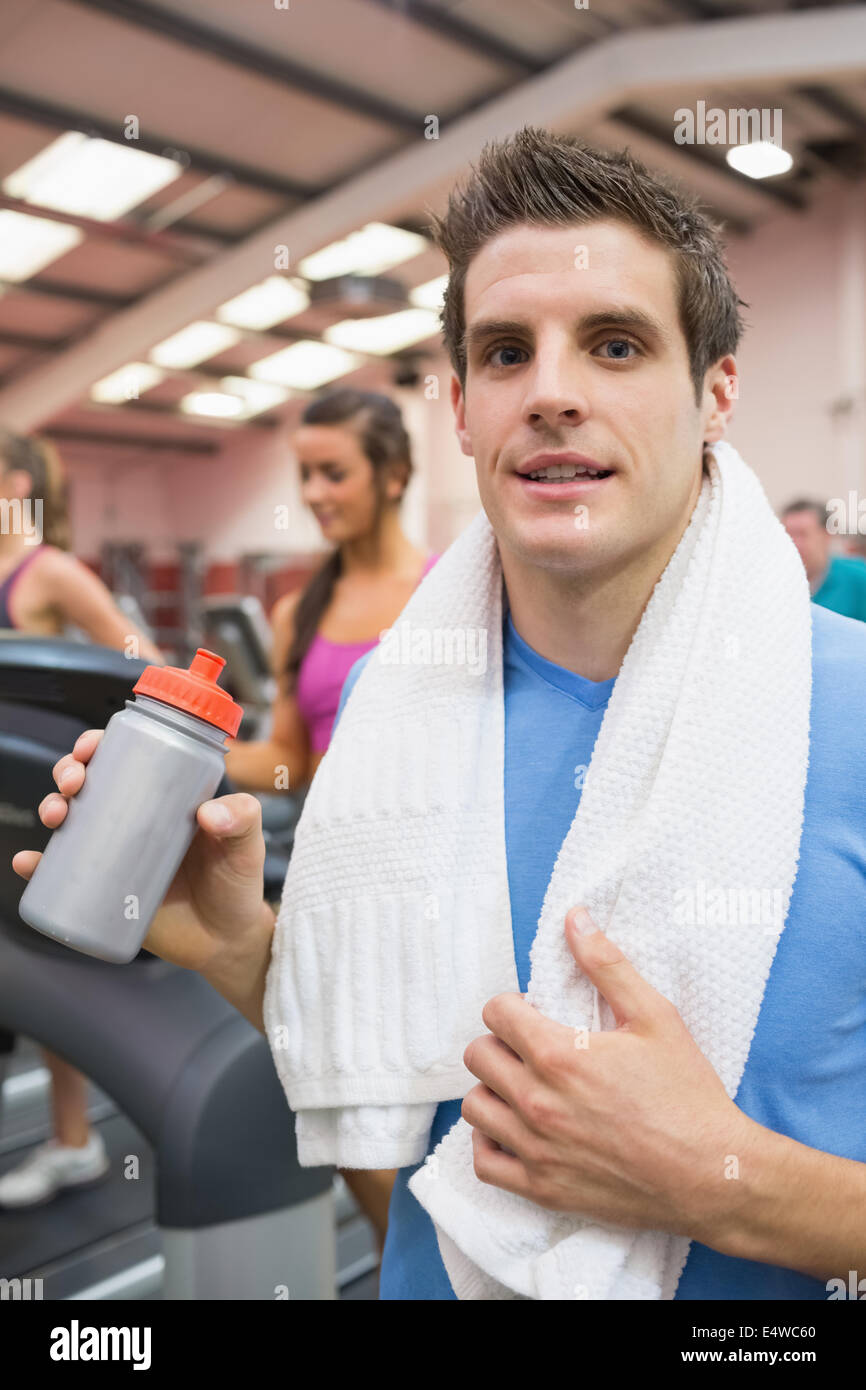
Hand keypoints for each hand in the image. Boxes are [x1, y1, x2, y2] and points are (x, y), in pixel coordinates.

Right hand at [12, 728, 273, 975]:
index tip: (91, 748)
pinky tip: (27, 862)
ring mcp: (115, 854)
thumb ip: (242, 820)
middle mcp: (135, 820)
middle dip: (69, 771)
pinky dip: (37, 866)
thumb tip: (209, 814)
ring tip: (56, 815)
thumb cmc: (238, 884)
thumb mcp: (248, 845)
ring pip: (71, 820)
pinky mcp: (103, 890)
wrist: (227, 942)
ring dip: (51, 807)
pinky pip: (61, 874)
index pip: (126, 759)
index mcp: (165, 798)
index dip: (100, 745)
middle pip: (90, 783)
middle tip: (74, 783)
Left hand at [460, 905, 757, 1246]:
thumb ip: (607, 964)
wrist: (711, 1174)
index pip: (496, 1012)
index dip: (512, 1005)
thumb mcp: (655, 1016)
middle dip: (499, 1042)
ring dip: (492, 1089)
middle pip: (478, 1055)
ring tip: (522, 1086)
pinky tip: (515, 1129)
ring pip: (474, 1106)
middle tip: (529, 1047)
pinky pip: (484, 1161)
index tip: (534, 1014)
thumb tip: (574, 919)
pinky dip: (491, 1142)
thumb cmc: (687, 1094)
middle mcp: (538, 1102)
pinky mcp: (542, 1188)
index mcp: (559, 1055)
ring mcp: (536, 1149)